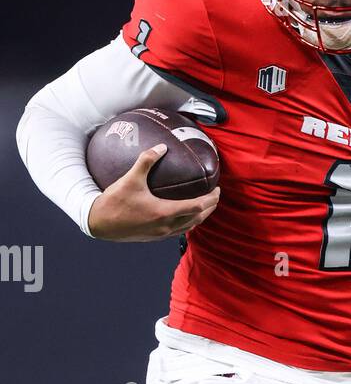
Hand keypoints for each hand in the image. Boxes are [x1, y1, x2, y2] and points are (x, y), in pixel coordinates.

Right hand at [87, 145, 220, 242]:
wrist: (99, 223)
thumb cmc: (115, 201)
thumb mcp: (130, 178)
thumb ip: (146, 160)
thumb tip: (161, 146)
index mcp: (164, 212)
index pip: (196, 206)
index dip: (210, 198)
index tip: (218, 189)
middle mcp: (166, 226)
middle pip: (197, 218)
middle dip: (210, 207)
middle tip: (216, 195)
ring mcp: (161, 234)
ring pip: (189, 227)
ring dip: (200, 217)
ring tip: (206, 206)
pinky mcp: (155, 237)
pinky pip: (178, 231)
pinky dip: (187, 223)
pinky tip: (185, 215)